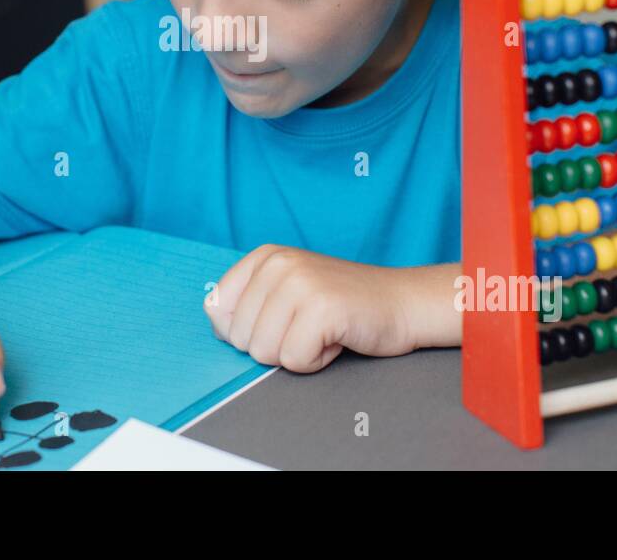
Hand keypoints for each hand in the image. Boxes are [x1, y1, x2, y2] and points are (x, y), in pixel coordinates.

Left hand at [204, 244, 420, 371]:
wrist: (402, 304)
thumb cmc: (342, 306)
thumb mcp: (285, 293)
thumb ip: (247, 304)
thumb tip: (214, 318)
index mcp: (264, 256)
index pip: (217, 310)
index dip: (246, 330)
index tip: (281, 320)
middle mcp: (278, 263)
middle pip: (240, 337)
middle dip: (274, 344)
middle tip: (309, 326)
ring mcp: (300, 283)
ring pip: (263, 352)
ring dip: (296, 353)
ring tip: (322, 331)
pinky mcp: (321, 308)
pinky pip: (294, 360)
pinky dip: (317, 361)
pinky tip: (336, 338)